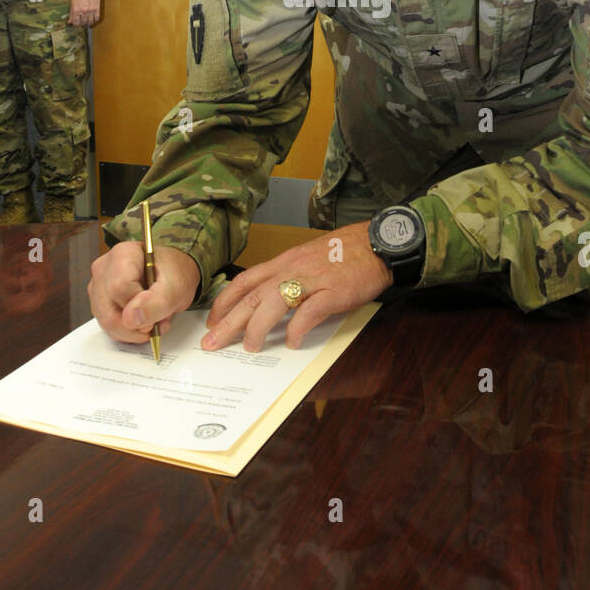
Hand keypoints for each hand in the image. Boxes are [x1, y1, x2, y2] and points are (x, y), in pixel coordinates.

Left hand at [68, 0, 100, 25]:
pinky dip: (94, 20)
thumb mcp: (72, 3)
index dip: (76, 24)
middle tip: (82, 23)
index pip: (76, 23)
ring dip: (88, 23)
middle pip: (83, 23)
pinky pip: (96, 18)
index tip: (77, 23)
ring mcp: (91, 11)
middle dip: (82, 24)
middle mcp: (83, 12)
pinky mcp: (97, 9)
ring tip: (87, 22)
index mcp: (76, 10)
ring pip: (90, 22)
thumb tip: (69, 22)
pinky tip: (92, 19)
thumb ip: (71, 13)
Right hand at [88, 241, 200, 345]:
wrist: (172, 274)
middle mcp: (104, 269)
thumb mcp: (177, 288)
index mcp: (123, 254)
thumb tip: (130, 319)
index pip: (119, 288)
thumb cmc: (174, 273)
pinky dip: (128, 331)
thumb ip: (157, 302)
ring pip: (106, 322)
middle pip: (108, 311)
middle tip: (157, 322)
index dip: (139, 307)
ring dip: (134, 330)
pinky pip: (107, 326)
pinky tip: (143, 321)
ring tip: (153, 320)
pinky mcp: (99, 302)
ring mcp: (98, 286)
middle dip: (136, 326)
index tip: (158, 310)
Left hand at [202, 222, 392, 353]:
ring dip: (257, 327)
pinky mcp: (334, 291)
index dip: (225, 301)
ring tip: (249, 346)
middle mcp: (293, 270)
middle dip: (229, 321)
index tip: (212, 320)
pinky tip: (291, 342)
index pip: (246, 280)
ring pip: (275, 302)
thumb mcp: (308, 258)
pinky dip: (297, 328)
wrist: (378, 243)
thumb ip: (288, 275)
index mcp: (285, 262)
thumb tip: (269, 298)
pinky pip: (310, 311)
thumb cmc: (345, 252)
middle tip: (212, 343)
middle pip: (253, 296)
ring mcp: (313, 280)